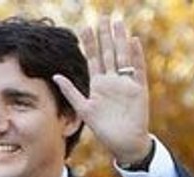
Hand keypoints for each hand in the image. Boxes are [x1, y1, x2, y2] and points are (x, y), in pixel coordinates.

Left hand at [53, 15, 150, 166]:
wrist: (123, 143)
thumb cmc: (104, 129)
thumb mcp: (83, 109)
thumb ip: (71, 92)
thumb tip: (55, 76)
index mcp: (98, 84)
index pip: (93, 59)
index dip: (90, 43)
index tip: (86, 26)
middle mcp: (112, 80)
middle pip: (108, 53)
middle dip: (105, 35)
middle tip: (103, 16)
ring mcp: (126, 82)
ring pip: (123, 56)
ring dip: (120, 40)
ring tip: (117, 23)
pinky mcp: (138, 88)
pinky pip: (137, 69)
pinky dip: (136, 56)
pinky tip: (133, 41)